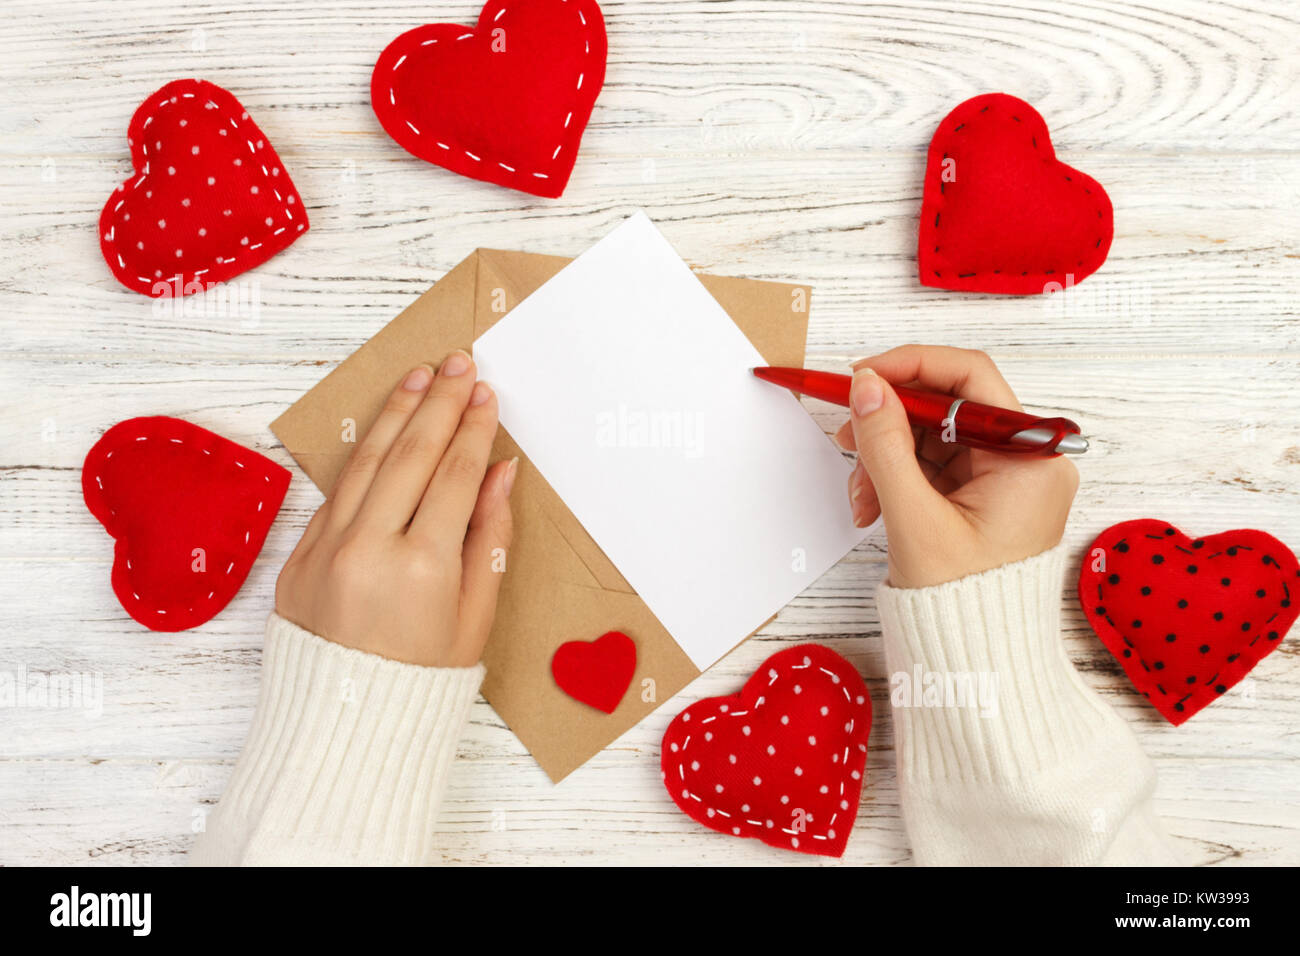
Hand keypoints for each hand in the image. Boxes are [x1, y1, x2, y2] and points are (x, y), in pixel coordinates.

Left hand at [275, 352, 515, 666]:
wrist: (346, 722)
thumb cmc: (421, 679)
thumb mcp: (474, 617)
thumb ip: (488, 537)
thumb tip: (499, 472)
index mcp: (422, 568)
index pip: (454, 475)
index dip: (474, 429)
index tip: (486, 395)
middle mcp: (369, 548)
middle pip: (411, 454)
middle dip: (439, 402)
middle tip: (458, 363)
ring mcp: (327, 549)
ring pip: (366, 461)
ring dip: (396, 413)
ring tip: (419, 376)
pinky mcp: (301, 555)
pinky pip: (338, 491)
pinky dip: (364, 454)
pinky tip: (384, 427)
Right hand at [836, 345, 1077, 588]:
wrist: (972, 659)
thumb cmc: (962, 604)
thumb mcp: (914, 518)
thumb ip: (886, 445)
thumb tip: (867, 387)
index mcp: (1031, 461)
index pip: (970, 380)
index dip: (911, 367)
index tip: (864, 375)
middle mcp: (1026, 462)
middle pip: (947, 408)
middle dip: (890, 422)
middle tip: (847, 432)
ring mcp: (1004, 480)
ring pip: (932, 437)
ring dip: (886, 457)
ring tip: (861, 496)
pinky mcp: (983, 497)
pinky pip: (932, 464)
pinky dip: (897, 477)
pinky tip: (873, 505)